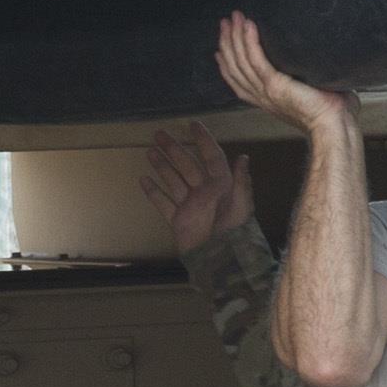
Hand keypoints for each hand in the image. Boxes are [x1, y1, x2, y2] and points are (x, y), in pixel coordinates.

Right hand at [142, 120, 252, 245]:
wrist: (220, 261)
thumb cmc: (234, 233)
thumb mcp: (241, 206)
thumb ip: (242, 182)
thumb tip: (243, 157)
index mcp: (222, 186)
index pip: (211, 157)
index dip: (203, 140)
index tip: (192, 124)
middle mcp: (205, 192)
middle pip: (187, 165)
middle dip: (174, 149)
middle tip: (159, 133)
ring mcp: (190, 206)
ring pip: (173, 180)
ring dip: (162, 166)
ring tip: (150, 151)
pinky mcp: (179, 220)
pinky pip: (163, 203)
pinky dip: (153, 192)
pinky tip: (143, 179)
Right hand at [214, 10, 356, 146]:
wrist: (335, 125)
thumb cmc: (331, 112)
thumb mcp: (311, 91)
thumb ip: (305, 77)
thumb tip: (317, 58)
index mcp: (268, 99)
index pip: (238, 80)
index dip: (227, 62)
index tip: (221, 46)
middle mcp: (262, 96)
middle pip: (235, 66)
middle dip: (228, 42)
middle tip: (226, 22)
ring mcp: (266, 91)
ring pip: (241, 61)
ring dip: (236, 37)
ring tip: (235, 18)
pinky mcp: (275, 85)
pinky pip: (256, 60)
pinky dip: (250, 41)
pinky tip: (249, 26)